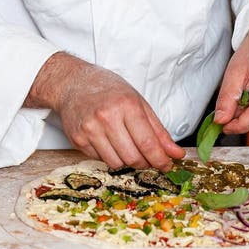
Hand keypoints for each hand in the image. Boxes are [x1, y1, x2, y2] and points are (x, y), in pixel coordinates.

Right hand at [25, 52, 184, 170]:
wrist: (73, 83)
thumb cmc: (108, 90)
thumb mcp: (138, 102)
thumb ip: (158, 130)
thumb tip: (176, 153)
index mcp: (127, 105)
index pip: (147, 143)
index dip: (160, 160)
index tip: (166, 165)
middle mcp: (107, 117)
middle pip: (133, 157)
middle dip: (144, 163)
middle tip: (147, 157)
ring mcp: (90, 129)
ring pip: (116, 163)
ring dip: (126, 161)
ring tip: (126, 145)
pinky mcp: (78, 139)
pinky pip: (100, 159)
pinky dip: (109, 155)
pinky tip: (108, 141)